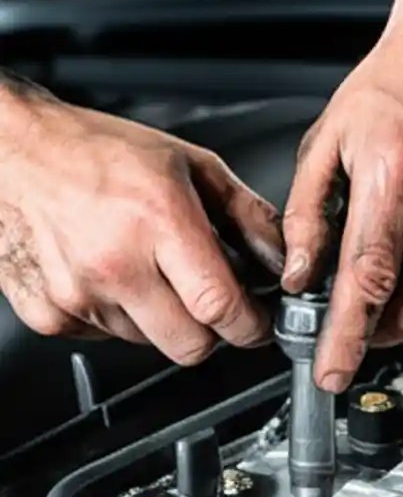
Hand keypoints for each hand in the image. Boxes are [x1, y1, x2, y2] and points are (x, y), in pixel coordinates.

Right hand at [0, 96, 284, 363]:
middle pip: (190, 345)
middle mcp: (115, 263)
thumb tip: (282, 258)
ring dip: (164, 320)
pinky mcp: (48, 314)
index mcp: (158, 220)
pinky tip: (115, 277)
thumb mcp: (189, 164)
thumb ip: (247, 214)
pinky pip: (105, 338)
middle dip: (214, 332)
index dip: (252, 325)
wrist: (8, 152)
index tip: (260, 323)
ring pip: (149, 343)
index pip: (220, 306)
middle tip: (214, 304)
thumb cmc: (94, 151)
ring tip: (152, 272)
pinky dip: (120, 317)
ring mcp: (76, 294)